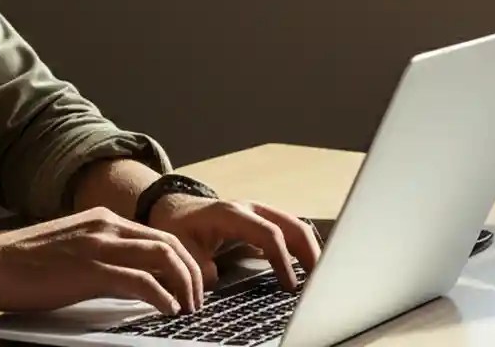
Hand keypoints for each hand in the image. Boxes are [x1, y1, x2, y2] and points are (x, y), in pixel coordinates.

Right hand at [0, 207, 205, 315]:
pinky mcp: (91, 270)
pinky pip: (141, 281)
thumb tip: (130, 277)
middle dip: (192, 273)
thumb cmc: (23, 264)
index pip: (158, 234)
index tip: (190, 284)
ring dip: (183, 285)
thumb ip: (101, 254)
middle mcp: (106, 226)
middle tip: (197, 301)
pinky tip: (166, 310)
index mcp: (102, 220)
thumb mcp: (71, 248)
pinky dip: (162, 297)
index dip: (182, 260)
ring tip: (186, 308)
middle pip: (169, 243)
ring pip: (163, 257)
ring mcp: (99, 246)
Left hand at [147, 194, 321, 291]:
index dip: (283, 261)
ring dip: (311, 250)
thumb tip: (215, 278)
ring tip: (320, 277)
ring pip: (296, 226)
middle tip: (320, 282)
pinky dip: (302, 248)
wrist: (174, 208)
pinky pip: (290, 230)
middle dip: (310, 253)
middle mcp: (251, 209)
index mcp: (232, 214)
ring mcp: (260, 212)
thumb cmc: (178, 227)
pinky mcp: (263, 221)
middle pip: (292, 225)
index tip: (289, 286)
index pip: (269, 235)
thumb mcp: (180, 246)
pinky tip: (308, 268)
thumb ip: (198, 264)